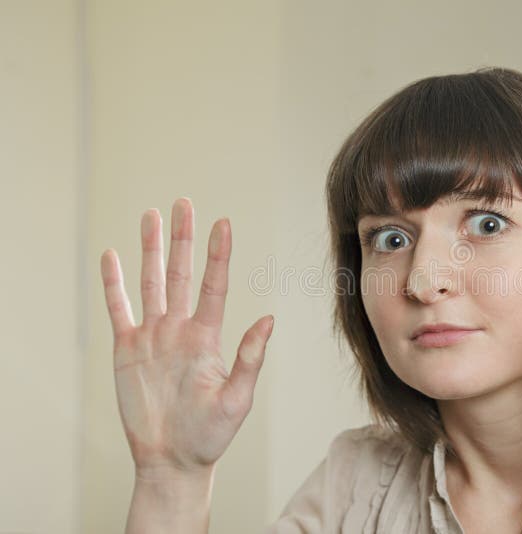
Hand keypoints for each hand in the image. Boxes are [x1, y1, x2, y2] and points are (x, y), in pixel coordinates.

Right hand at [101, 198, 273, 477]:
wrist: (173, 459)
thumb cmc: (210, 434)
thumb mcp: (238, 399)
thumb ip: (250, 358)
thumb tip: (269, 318)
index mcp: (206, 336)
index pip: (213, 285)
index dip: (217, 254)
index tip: (223, 223)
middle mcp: (179, 329)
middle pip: (180, 273)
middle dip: (182, 238)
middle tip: (183, 203)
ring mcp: (152, 336)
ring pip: (150, 282)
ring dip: (150, 250)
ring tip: (150, 216)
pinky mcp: (127, 349)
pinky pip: (118, 309)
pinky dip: (113, 283)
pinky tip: (112, 256)